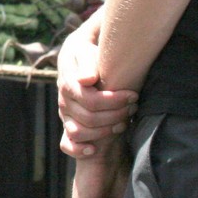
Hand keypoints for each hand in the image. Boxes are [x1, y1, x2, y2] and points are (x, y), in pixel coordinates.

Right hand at [56, 7, 137, 157]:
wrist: (80, 53)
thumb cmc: (90, 50)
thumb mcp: (87, 48)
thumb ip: (87, 62)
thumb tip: (86, 80)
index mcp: (68, 82)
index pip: (90, 100)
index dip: (114, 101)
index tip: (134, 94)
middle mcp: (64, 100)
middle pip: (88, 118)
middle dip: (115, 115)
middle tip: (134, 107)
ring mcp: (64, 114)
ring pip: (79, 132)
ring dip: (104, 131)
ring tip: (124, 122)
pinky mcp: (68, 125)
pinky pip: (66, 144)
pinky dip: (79, 149)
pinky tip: (94, 149)